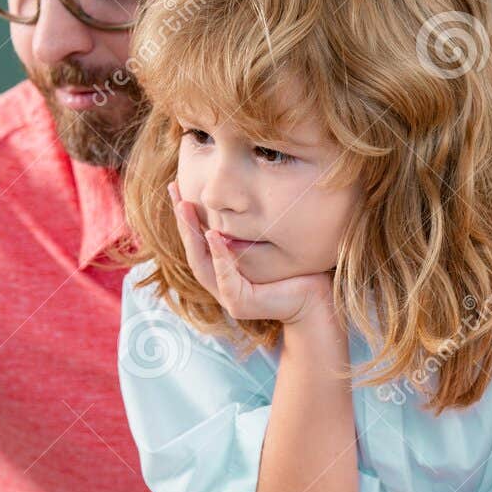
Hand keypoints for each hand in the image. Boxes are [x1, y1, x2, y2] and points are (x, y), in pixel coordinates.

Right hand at [169, 183, 334, 325]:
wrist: (316, 299)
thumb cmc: (296, 269)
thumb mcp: (268, 242)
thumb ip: (249, 228)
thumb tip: (242, 194)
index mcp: (223, 268)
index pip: (198, 239)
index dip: (186, 215)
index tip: (176, 186)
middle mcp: (220, 282)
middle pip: (193, 249)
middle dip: (182, 220)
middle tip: (174, 191)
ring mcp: (227, 296)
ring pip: (202, 264)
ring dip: (192, 234)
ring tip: (185, 208)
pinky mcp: (239, 305)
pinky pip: (225, 278)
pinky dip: (219, 256)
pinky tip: (213, 234)